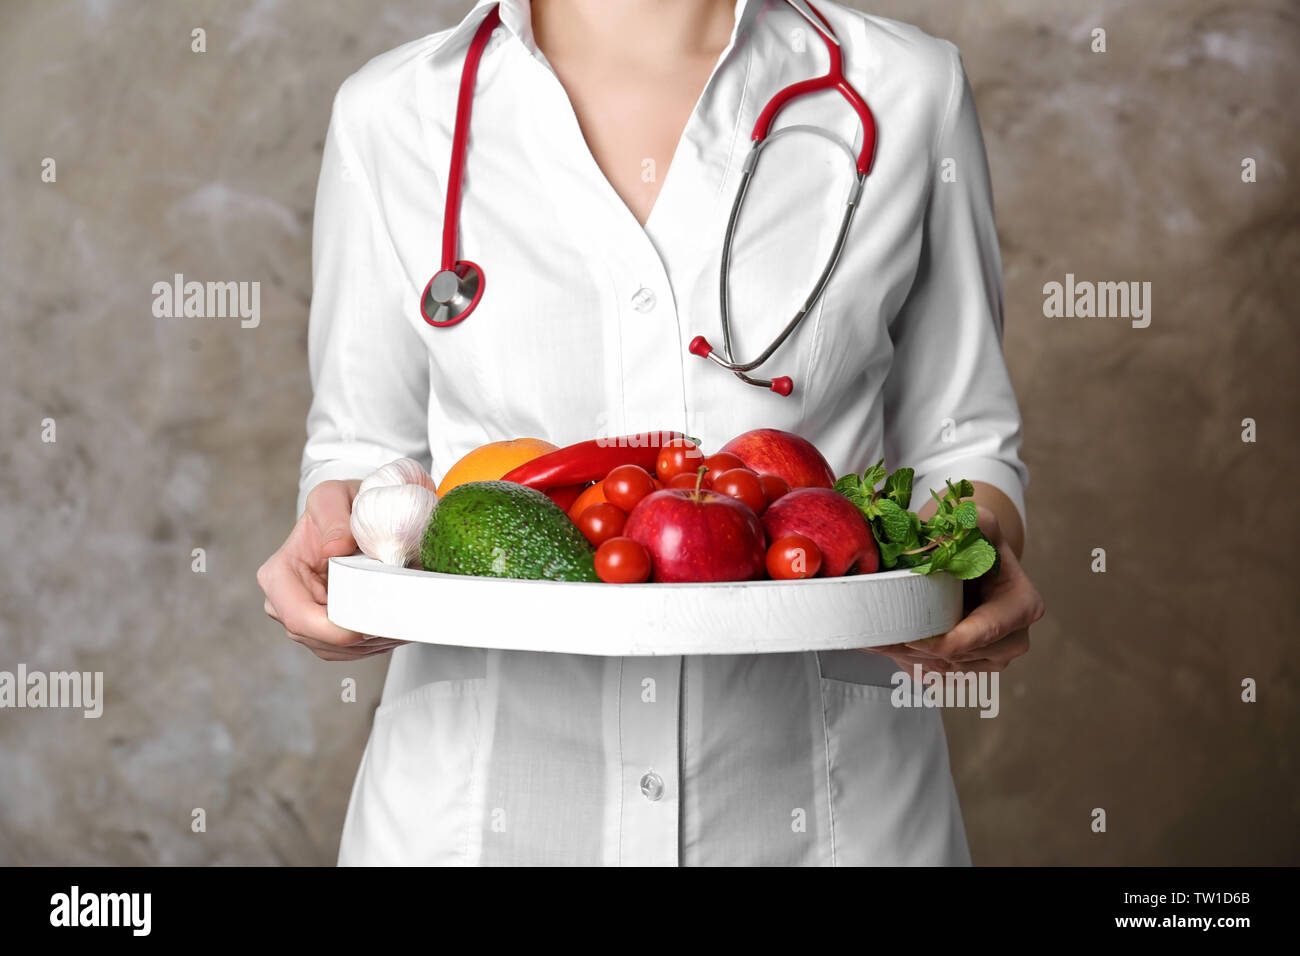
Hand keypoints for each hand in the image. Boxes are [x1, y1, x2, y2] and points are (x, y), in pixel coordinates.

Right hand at [257, 479, 407, 660]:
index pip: (299, 617)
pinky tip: (397, 625)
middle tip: (400, 621)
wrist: (353, 515)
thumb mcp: (334, 496)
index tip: (370, 625)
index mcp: (279, 575)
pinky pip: (351, 650)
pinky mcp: (326, 631)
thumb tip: (335, 547)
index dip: (335, 631)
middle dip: (362, 636)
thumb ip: (333, 515)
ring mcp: (305, 622)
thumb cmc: (340, 505)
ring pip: (340, 651)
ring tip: (404, 620)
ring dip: (374, 641)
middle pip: (322, 640)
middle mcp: (284, 604)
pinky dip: (377, 641)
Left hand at [863, 505, 1043, 674]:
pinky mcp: (975, 669)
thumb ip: (977, 522)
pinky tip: (889, 648)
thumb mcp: (981, 528)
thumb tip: (960, 522)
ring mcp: (996, 659)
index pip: (977, 635)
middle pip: (957, 656)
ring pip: (945, 669)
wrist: (978, 566)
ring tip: (875, 640)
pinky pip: (940, 676)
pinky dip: (911, 665)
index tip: (903, 635)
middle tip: (874, 638)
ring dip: (907, 658)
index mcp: (1023, 607)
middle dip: (914, 650)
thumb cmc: (979, 545)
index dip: (938, 641)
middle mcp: (1015, 639)